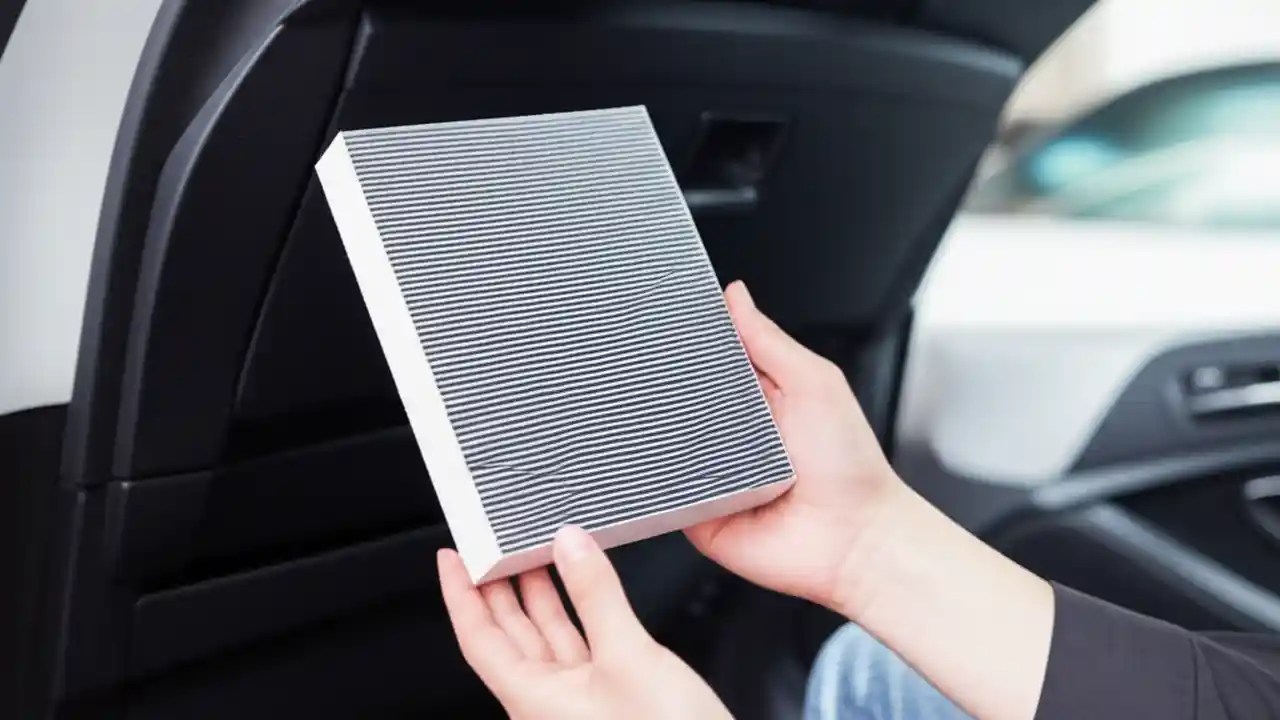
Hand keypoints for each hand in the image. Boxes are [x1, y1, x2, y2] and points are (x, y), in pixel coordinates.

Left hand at [438, 526, 730, 719]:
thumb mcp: (630, 656)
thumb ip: (597, 595)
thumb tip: (571, 544)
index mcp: (533, 700)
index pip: (478, 638)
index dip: (461, 595)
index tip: (452, 558)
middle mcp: (547, 704)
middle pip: (508, 637)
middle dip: (500, 587)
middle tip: (495, 542)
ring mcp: (578, 704)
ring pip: (544, 640)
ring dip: (540, 596)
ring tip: (537, 551)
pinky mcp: (609, 699)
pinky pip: (578, 648)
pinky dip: (578, 614)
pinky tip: (583, 588)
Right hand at [685, 281, 909, 612]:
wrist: (854, 542)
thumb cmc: (851, 468)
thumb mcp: (815, 383)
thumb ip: (770, 341)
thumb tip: (735, 295)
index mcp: (755, 399)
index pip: (706, 362)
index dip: (686, 345)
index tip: (662, 323)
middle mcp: (728, 436)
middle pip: (676, 401)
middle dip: (664, 389)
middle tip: (652, 373)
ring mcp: (708, 475)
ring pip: (661, 444)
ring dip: (660, 434)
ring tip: (667, 424)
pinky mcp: (693, 513)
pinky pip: (661, 492)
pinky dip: (657, 481)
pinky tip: (662, 466)